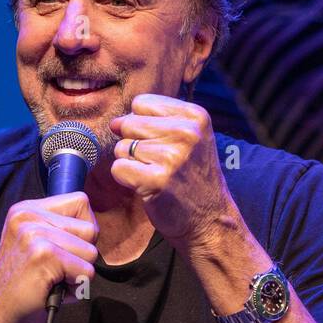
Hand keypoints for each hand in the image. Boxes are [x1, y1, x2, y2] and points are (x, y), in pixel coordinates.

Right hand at [0, 191, 98, 322]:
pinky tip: (51, 291)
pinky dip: (75, 289)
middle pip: (90, 229)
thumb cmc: (21, 287)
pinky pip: (86, 272)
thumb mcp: (32, 244)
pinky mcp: (44, 256)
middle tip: (54, 271)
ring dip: (78, 274)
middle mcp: (28, 216)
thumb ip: (58, 228)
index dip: (84, 230)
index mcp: (25, 210)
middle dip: (81, 256)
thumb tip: (95, 225)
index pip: (80, 201)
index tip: (66, 250)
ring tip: (51, 281)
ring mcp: (35, 235)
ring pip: (91, 252)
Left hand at [109, 94, 236, 249]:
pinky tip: (146, 185)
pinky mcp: (157, 180)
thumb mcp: (188, 139)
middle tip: (158, 163)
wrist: (208, 219)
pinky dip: (126, 179)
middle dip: (134, 143)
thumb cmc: (192, 176)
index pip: (141, 103)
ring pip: (122, 147)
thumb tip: (114, 123)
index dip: (142, 124)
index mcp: (195, 116)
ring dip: (132, 163)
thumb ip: (151, 122)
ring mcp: (172, 157)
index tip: (161, 142)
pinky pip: (118, 168)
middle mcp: (186, 133)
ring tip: (156, 174)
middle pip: (129, 123)